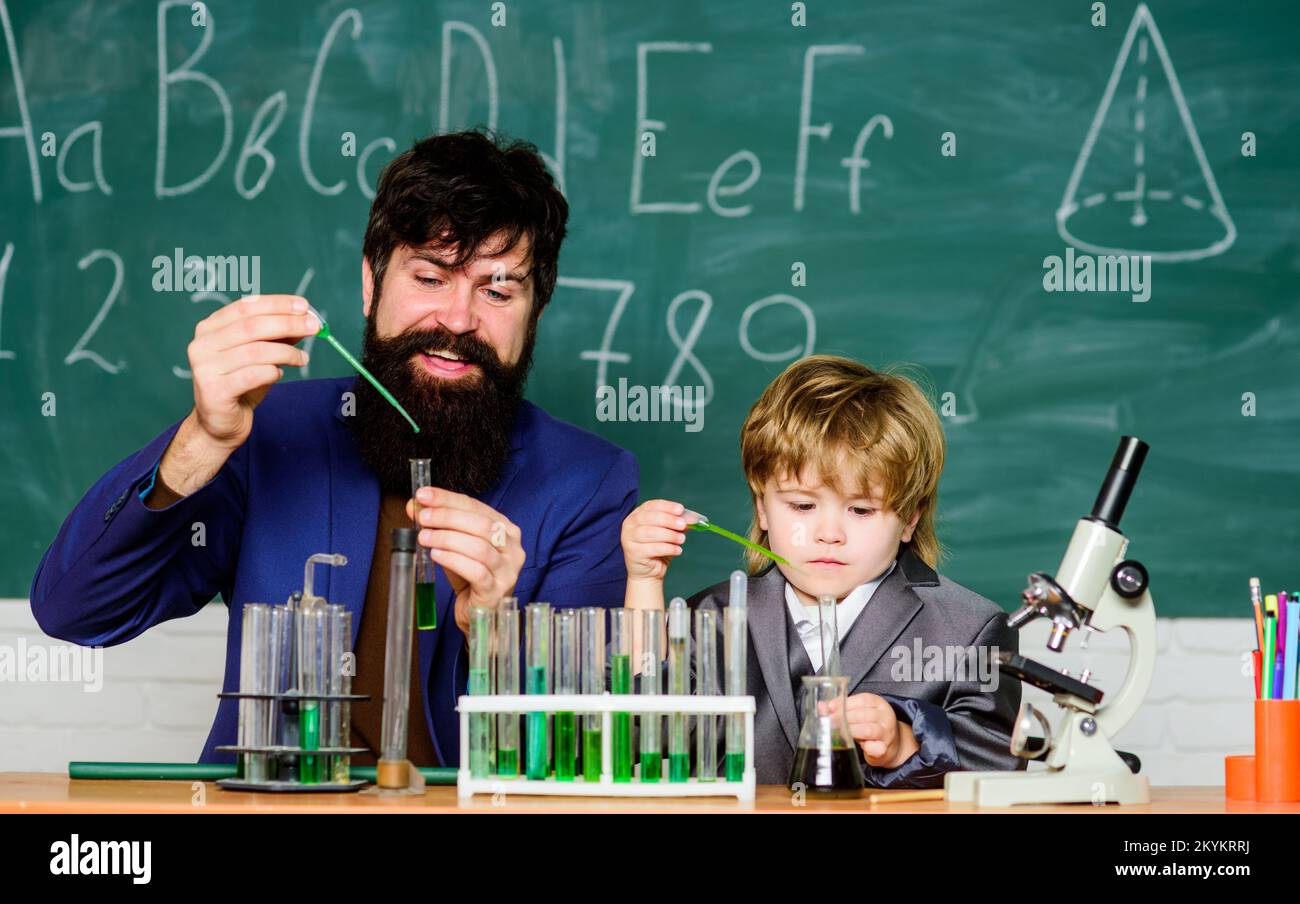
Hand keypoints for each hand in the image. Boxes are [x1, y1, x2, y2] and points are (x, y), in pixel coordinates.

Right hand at [187, 294, 316, 450]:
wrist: (220, 423)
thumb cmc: (241, 384)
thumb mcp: (260, 354)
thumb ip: (277, 336)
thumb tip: (305, 319)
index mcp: (210, 328)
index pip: (246, 306)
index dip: (277, 303)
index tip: (304, 306)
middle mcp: (202, 344)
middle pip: (252, 326)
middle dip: (288, 323)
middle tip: (314, 327)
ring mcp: (205, 367)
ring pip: (255, 351)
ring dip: (287, 352)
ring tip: (303, 358)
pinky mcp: (214, 390)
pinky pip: (253, 375)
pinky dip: (273, 372)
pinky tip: (280, 374)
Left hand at [406, 487, 524, 633]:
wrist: (479, 615)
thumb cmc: (469, 577)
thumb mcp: (453, 546)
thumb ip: (438, 525)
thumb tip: (414, 505)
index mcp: (506, 529)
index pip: (476, 506)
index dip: (448, 499)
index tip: (423, 495)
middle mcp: (512, 548)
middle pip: (481, 524)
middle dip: (448, 517)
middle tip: (423, 517)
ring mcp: (507, 570)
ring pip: (479, 547)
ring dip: (448, 538)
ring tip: (425, 537)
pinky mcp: (496, 591)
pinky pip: (476, 571)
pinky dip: (453, 560)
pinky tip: (436, 555)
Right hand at [620, 499, 686, 582]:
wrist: (647, 573)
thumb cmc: (657, 550)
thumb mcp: (669, 533)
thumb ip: (678, 524)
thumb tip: (692, 518)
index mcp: (637, 515)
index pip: (651, 506)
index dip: (667, 506)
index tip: (680, 509)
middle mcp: (630, 525)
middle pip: (650, 517)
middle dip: (669, 520)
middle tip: (683, 525)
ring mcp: (629, 539)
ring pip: (651, 533)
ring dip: (670, 535)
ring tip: (682, 539)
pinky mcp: (633, 553)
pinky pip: (653, 549)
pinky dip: (668, 548)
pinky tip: (677, 550)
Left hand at [827, 693, 918, 768]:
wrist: (890, 743)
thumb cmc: (870, 724)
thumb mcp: (858, 712)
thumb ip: (842, 708)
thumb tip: (822, 706)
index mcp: (878, 703)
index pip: (862, 700)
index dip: (845, 703)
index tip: (830, 708)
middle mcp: (885, 716)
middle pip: (864, 715)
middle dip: (844, 718)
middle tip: (830, 722)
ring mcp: (887, 733)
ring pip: (869, 730)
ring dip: (852, 731)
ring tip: (840, 733)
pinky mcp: (885, 749)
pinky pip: (876, 748)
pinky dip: (867, 747)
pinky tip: (860, 746)